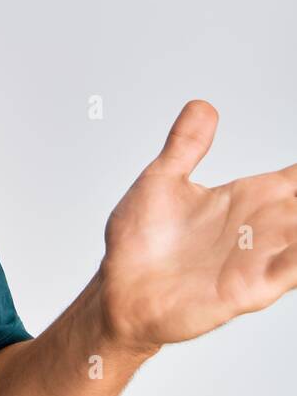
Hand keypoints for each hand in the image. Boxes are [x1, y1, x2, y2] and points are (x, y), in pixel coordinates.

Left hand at [99, 99, 296, 350]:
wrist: (118, 289)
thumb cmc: (140, 240)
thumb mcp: (162, 180)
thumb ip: (186, 145)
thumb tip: (203, 104)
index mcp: (246, 198)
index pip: (296, 178)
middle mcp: (260, 228)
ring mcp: (257, 259)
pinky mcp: (246, 290)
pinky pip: (288, 273)